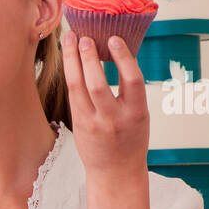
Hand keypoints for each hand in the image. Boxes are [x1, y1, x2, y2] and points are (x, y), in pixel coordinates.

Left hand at [61, 31, 149, 180]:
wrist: (116, 171)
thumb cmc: (130, 137)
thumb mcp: (139, 114)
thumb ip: (129, 89)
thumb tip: (119, 53)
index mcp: (136, 113)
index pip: (132, 80)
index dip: (123, 57)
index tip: (114, 38)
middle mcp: (114, 119)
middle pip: (97, 84)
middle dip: (89, 57)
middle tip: (84, 36)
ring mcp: (93, 123)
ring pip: (78, 88)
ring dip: (72, 61)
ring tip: (71, 40)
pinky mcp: (79, 125)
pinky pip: (72, 95)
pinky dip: (71, 74)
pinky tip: (69, 59)